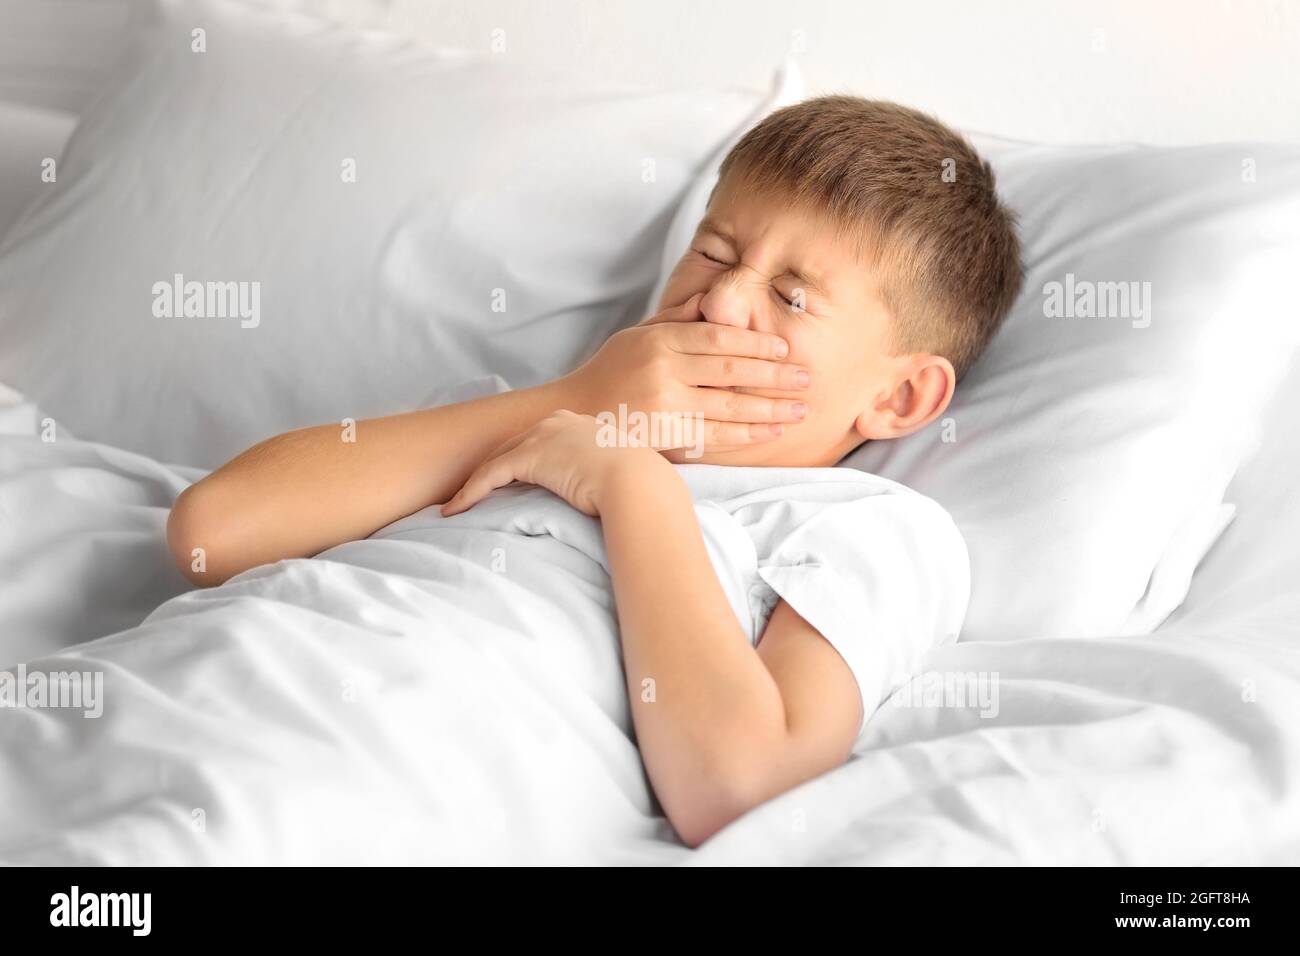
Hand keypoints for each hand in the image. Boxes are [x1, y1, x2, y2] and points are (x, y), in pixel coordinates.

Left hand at [439, 410, 659, 517]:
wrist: (640, 484)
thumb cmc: (642, 487)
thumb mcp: (627, 475)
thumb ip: (612, 477)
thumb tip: (617, 496)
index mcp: (583, 425)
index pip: (541, 440)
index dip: (521, 458)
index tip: (508, 478)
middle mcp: (560, 422)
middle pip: (513, 445)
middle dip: (491, 467)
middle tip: (471, 490)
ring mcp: (544, 436)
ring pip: (497, 460)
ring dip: (473, 484)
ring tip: (455, 505)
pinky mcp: (530, 457)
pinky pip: (490, 475)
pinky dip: (469, 493)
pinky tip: (455, 511)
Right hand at [560, 294, 810, 453]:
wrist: (573, 415)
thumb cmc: (609, 372)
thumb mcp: (637, 335)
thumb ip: (675, 319)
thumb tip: (713, 299)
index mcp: (660, 340)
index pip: (718, 338)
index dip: (756, 344)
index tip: (785, 349)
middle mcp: (663, 370)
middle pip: (731, 371)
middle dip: (774, 376)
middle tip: (806, 378)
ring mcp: (664, 406)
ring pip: (728, 406)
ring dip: (770, 409)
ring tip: (799, 409)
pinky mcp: (664, 436)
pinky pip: (714, 436)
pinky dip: (746, 434)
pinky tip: (771, 432)